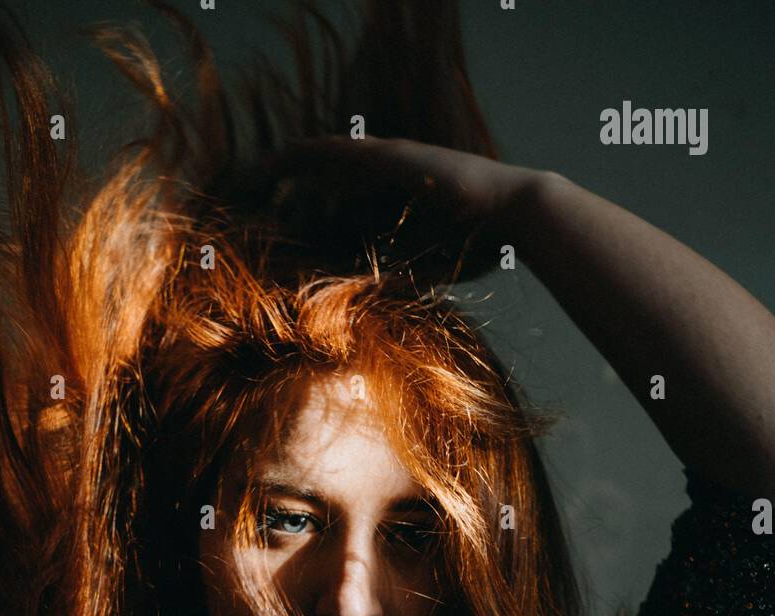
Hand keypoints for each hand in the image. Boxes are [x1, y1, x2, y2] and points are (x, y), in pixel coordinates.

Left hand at [264, 134, 540, 280]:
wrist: (515, 214)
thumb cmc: (481, 245)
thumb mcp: (430, 260)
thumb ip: (402, 272)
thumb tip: (376, 304)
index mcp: (403, 189)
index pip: (352, 188)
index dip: (322, 192)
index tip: (292, 205)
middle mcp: (396, 167)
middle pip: (336, 166)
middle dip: (300, 171)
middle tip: (262, 180)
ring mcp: (395, 157)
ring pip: (333, 154)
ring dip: (296, 160)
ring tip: (260, 168)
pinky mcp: (396, 156)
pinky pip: (342, 152)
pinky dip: (310, 155)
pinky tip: (282, 160)